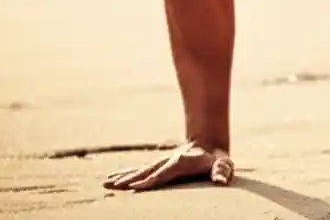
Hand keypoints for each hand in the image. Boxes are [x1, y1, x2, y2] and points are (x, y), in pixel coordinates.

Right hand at [103, 141, 233, 191]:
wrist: (209, 142)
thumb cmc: (216, 158)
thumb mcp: (223, 164)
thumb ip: (222, 171)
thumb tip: (221, 180)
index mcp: (180, 163)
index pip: (162, 174)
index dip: (149, 181)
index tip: (134, 188)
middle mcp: (167, 161)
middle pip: (145, 172)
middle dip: (129, 179)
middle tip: (112, 186)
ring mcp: (161, 162)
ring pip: (139, 170)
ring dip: (123, 176)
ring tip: (106, 182)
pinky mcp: (158, 164)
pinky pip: (140, 170)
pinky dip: (127, 174)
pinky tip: (114, 178)